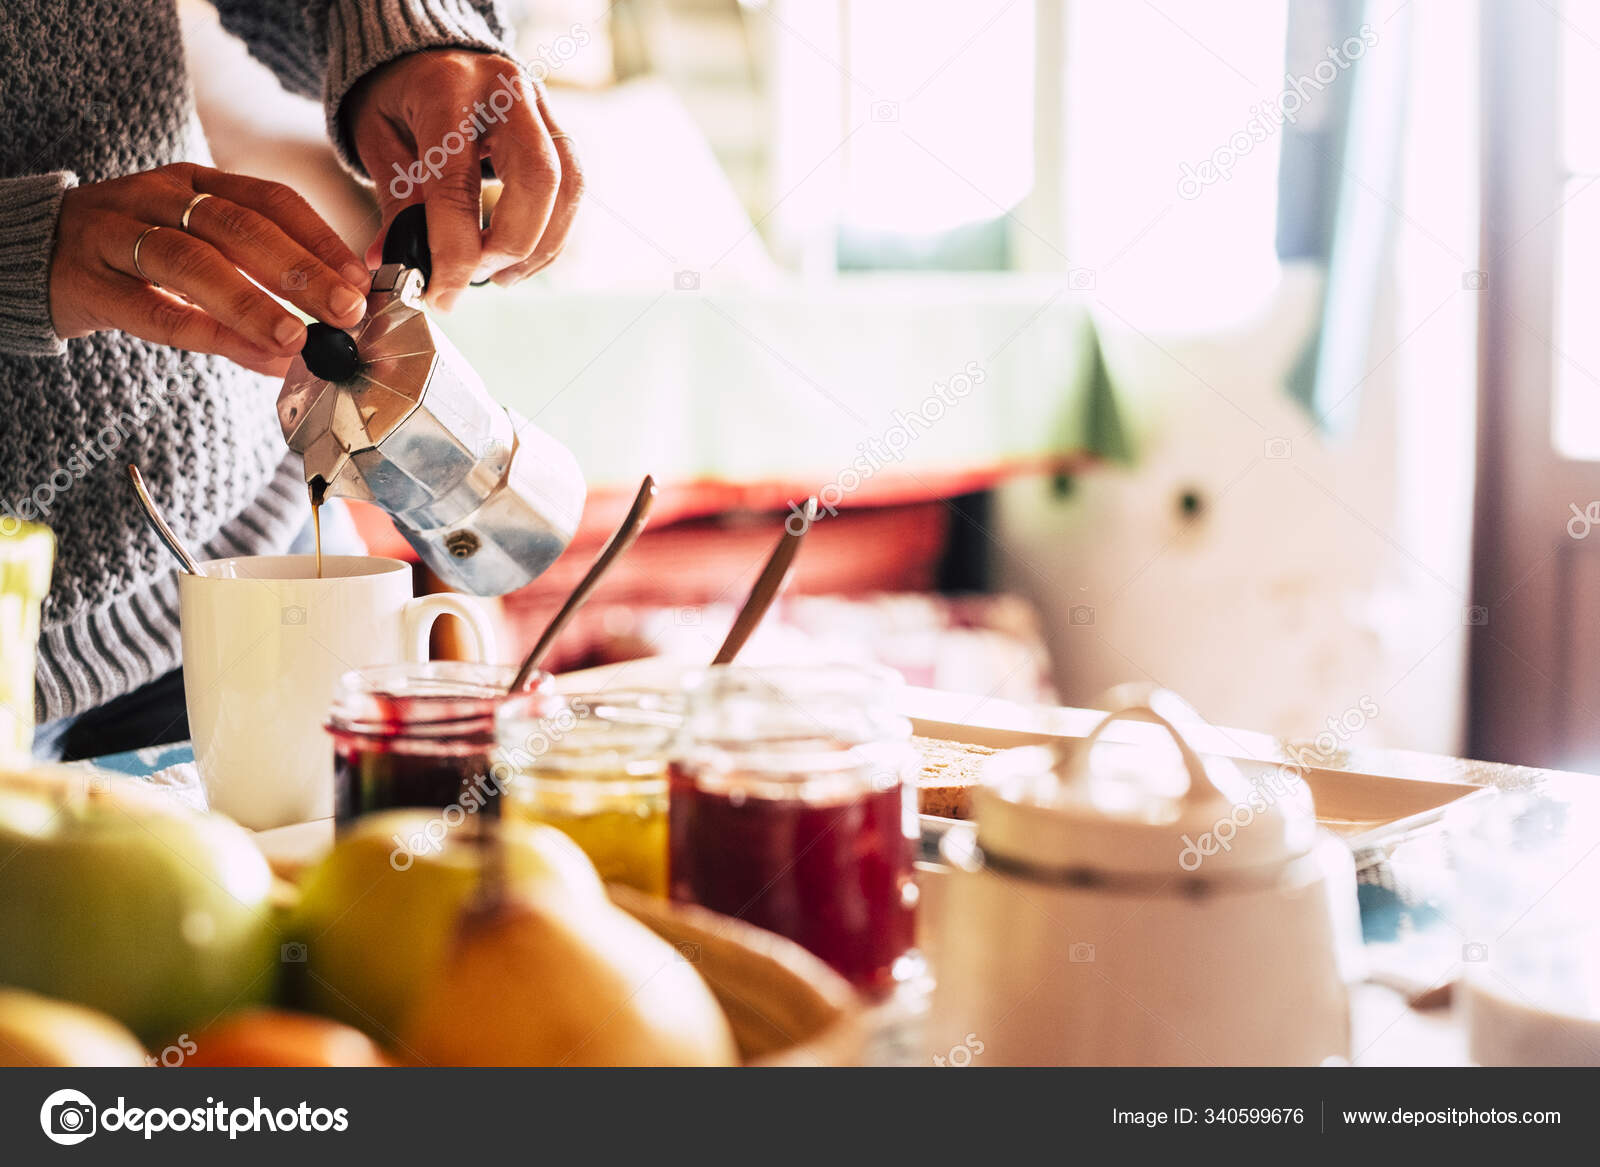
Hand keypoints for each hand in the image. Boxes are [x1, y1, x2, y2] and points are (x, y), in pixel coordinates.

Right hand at [50, 163, 370, 375]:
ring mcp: (117, 236)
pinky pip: (155, 310)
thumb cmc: (136, 251)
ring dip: (252, 302)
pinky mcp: (89, 283)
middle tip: (344, 309)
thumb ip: (257, 262)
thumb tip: (338, 304)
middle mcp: (157, 198)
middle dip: (298, 269)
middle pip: (235, 227)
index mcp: (195, 181)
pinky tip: (253, 356)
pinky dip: (210, 335)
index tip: (360, 280)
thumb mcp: (196, 236)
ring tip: (297, 339)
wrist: (34, 253)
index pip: (269, 200)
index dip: (319, 238)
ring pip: (192, 263)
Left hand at [345, 50, 582, 310]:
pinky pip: (572, 187)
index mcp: (446, 88)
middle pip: (538, 179)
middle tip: (478, 278)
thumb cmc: (397, 96)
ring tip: (501, 276)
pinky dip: (550, 232)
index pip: (458, 183)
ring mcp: (540, 105)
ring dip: (541, 246)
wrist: (425, 53)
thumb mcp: (377, 139)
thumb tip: (396, 266)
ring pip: (569, 186)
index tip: (442, 294)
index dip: (454, 251)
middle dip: (512, 245)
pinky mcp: (556, 126)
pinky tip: (520, 256)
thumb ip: (395, 200)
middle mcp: (505, 90)